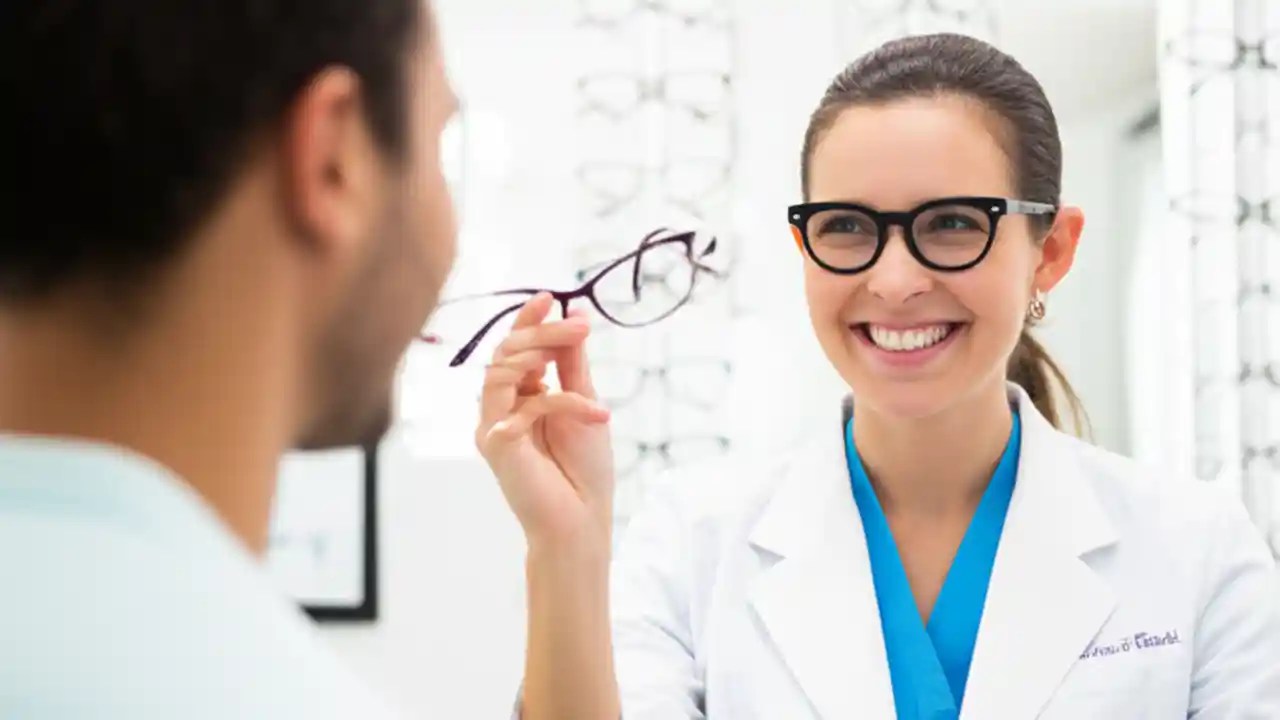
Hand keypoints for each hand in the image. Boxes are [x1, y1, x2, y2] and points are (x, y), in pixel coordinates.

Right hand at [475, 293, 615, 549]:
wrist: (581, 521)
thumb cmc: (583, 471)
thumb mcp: (585, 402)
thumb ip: (573, 363)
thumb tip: (575, 316)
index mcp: (520, 397)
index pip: (514, 348)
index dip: (527, 320)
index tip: (550, 297)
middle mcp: (500, 408)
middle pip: (505, 352)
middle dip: (541, 331)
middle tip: (577, 324)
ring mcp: (492, 425)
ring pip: (501, 370)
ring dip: (540, 352)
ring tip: (574, 347)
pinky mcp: (494, 444)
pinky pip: (523, 405)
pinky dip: (562, 403)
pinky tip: (596, 415)